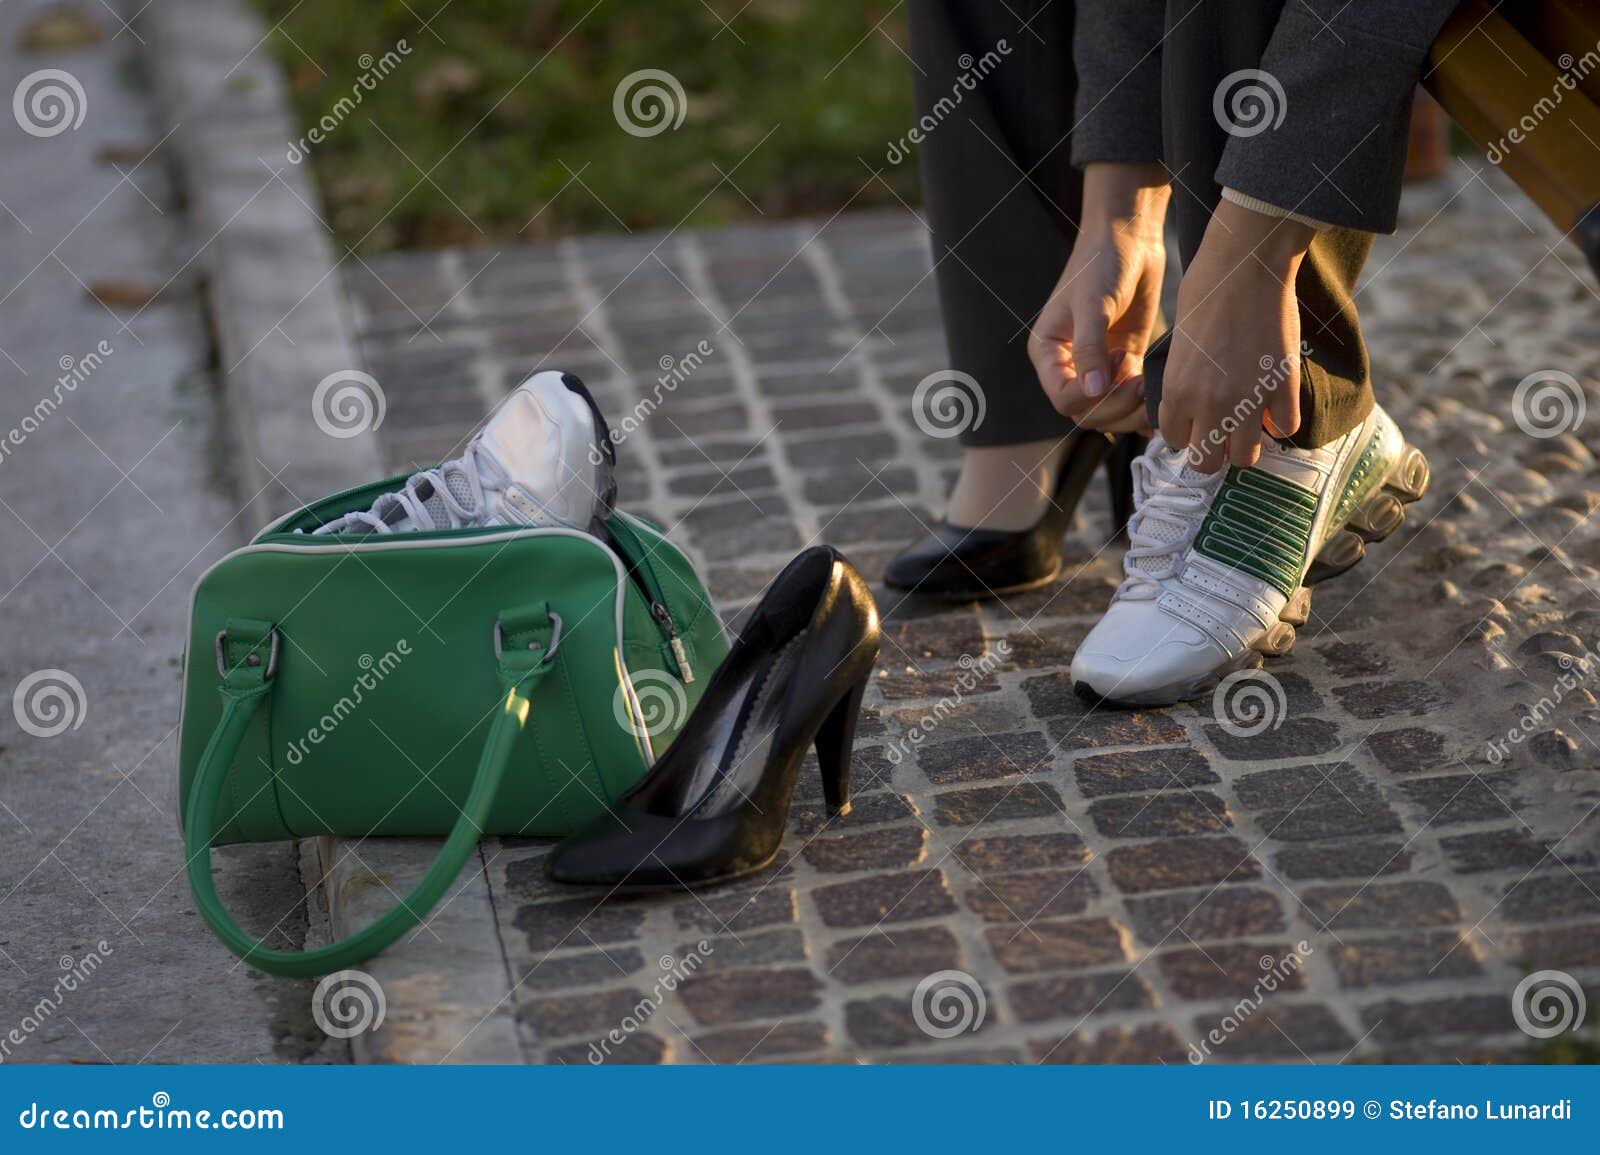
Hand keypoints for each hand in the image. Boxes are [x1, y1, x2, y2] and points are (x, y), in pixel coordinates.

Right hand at [1030, 163, 1168, 432]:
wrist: (1128, 238)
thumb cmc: (1101, 263)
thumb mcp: (1093, 304)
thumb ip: (1090, 349)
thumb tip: (1093, 391)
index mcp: (1048, 353)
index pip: (1063, 397)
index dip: (1090, 397)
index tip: (1119, 363)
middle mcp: (1068, 365)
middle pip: (1086, 412)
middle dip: (1115, 407)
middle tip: (1140, 384)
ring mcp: (1096, 366)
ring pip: (1109, 411)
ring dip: (1131, 410)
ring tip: (1150, 388)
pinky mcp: (1123, 362)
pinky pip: (1128, 396)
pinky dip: (1143, 405)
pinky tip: (1158, 403)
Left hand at [1158, 199, 1315, 471]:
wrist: (1246, 264)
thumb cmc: (1205, 293)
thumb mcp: (1179, 345)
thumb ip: (1185, 382)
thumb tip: (1194, 406)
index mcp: (1177, 392)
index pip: (1175, 440)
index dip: (1185, 432)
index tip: (1195, 419)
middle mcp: (1210, 405)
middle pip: (1208, 463)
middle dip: (1212, 451)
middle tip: (1221, 431)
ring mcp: (1249, 399)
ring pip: (1246, 457)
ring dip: (1246, 443)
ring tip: (1248, 424)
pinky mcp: (1284, 386)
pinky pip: (1286, 427)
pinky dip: (1280, 421)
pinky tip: (1274, 405)